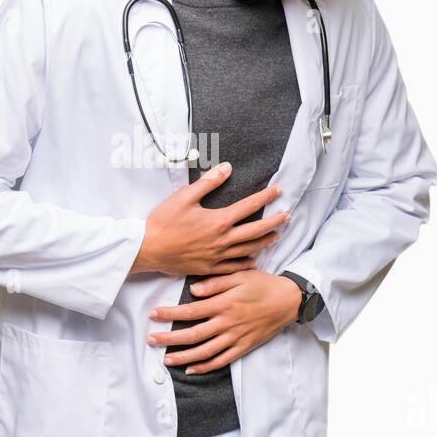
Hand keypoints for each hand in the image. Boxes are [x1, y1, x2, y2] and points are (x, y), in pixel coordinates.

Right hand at [130, 162, 291, 275]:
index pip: (249, 206)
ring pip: (248, 250)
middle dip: (274, 221)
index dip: (266, 197)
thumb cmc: (163, 221)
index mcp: (218, 220)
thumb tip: (227, 168)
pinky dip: (247, 263)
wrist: (148, 249)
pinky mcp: (208, 268)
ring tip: (277, 236)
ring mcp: (216, 257)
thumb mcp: (184, 196)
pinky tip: (255, 260)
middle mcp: (222, 240)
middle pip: (255, 230)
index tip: (279, 191)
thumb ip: (208, 182)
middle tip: (288, 216)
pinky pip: (234, 267)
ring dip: (265, 242)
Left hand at [145, 270, 302, 374]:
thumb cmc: (262, 285)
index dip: (170, 314)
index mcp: (225, 303)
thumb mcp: (240, 276)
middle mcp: (228, 323)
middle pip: (193, 335)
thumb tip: (193, 290)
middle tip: (151, 340)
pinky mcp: (243, 347)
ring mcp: (236, 337)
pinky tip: (191, 369)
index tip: (153, 315)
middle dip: (169, 339)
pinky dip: (205, 367)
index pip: (191, 311)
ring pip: (205, 352)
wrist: (288, 300)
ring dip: (183, 357)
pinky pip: (222, 361)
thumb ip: (216, 283)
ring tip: (166, 359)